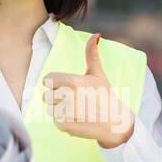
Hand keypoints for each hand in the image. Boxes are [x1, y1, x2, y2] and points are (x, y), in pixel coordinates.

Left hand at [43, 33, 134, 148]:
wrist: (115, 121)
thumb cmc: (104, 95)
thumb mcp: (98, 73)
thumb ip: (92, 54)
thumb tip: (96, 35)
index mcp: (73, 81)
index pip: (47, 80)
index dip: (55, 83)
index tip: (67, 87)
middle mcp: (69, 96)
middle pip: (46, 95)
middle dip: (57, 97)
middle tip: (73, 99)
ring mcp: (67, 112)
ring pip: (49, 109)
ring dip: (59, 110)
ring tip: (75, 109)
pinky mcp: (66, 126)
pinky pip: (54, 121)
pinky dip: (63, 121)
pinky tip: (76, 119)